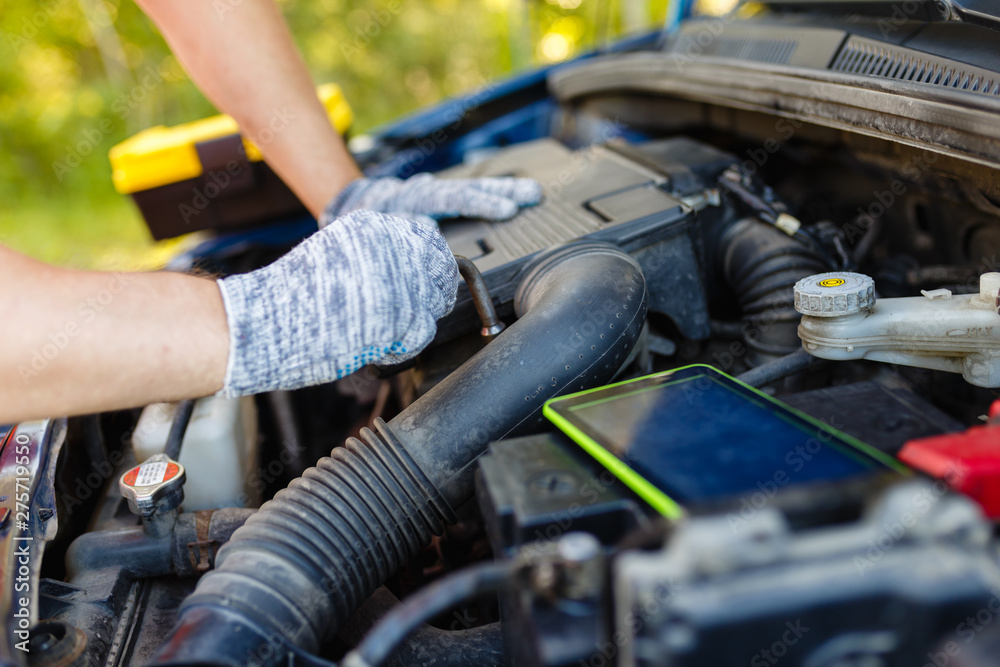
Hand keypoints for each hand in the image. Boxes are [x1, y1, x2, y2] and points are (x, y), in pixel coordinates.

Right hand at [217, 210, 457, 395]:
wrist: (266, 323)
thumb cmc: (293, 296)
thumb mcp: (335, 251)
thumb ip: (376, 251)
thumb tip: (415, 264)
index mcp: (374, 226)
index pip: (428, 236)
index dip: (431, 262)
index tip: (426, 279)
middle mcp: (391, 247)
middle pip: (442, 268)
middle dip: (433, 291)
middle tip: (410, 311)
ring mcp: (398, 281)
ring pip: (434, 304)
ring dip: (414, 322)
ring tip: (380, 330)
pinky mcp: (399, 316)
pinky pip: (422, 334)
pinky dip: (404, 346)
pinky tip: (376, 345)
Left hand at [321, 173, 541, 225]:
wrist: (348, 205)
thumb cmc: (363, 222)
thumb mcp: (376, 228)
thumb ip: (401, 230)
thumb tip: (429, 230)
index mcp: (414, 196)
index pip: (453, 197)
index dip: (480, 203)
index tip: (506, 210)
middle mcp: (429, 189)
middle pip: (471, 187)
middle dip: (503, 190)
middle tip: (533, 194)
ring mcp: (436, 192)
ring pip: (473, 188)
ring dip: (503, 190)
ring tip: (534, 193)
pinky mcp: (440, 200)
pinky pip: (468, 196)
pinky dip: (490, 196)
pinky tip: (514, 197)